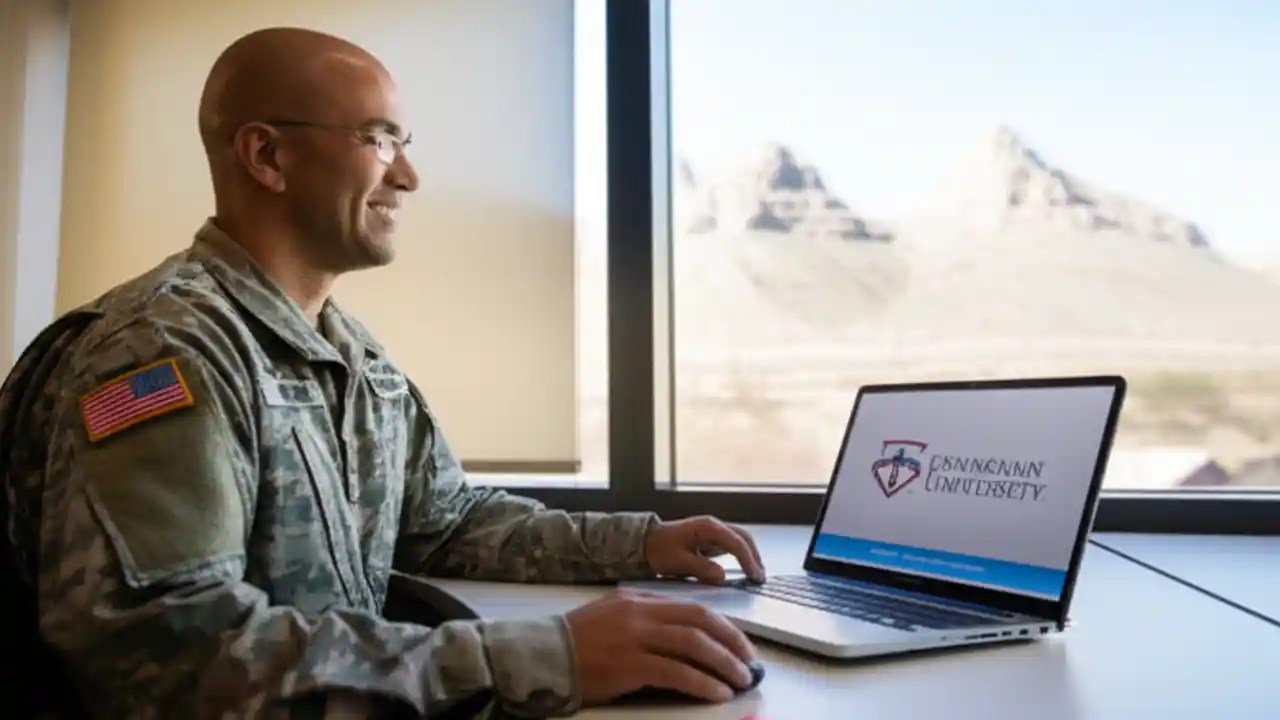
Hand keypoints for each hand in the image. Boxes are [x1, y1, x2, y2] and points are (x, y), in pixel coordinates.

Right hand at [565, 589, 757, 704]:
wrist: (544, 655)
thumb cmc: (577, 642)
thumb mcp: (614, 616)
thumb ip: (646, 620)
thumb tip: (686, 638)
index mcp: (639, 600)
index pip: (692, 607)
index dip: (722, 625)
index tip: (739, 643)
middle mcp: (640, 614)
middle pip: (700, 620)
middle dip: (731, 641)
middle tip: (749, 660)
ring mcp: (635, 638)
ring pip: (693, 644)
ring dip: (723, 663)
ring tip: (740, 679)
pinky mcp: (629, 665)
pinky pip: (676, 672)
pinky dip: (701, 683)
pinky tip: (716, 692)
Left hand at [644, 516, 765, 584]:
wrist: (646, 543)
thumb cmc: (659, 550)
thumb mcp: (677, 562)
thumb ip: (701, 569)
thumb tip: (722, 576)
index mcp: (707, 528)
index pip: (736, 543)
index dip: (748, 561)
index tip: (755, 577)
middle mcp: (714, 526)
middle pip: (743, 538)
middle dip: (755, 557)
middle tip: (760, 578)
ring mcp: (713, 532)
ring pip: (740, 540)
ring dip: (750, 556)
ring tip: (757, 576)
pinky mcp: (711, 539)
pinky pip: (732, 546)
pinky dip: (742, 556)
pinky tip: (745, 570)